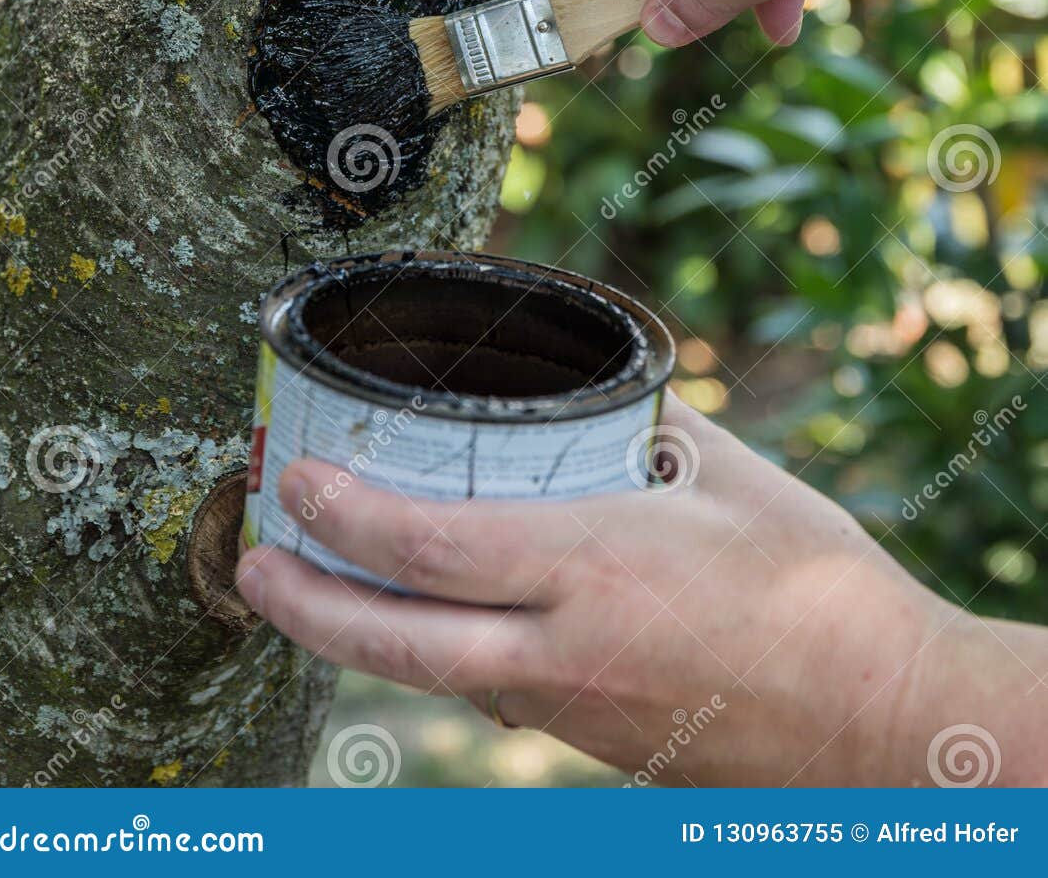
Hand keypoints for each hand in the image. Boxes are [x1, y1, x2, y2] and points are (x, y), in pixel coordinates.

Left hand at [237, 396, 959, 785]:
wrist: (879, 720)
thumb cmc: (814, 584)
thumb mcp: (725, 473)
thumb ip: (638, 425)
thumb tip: (587, 383)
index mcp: (590, 570)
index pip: (425, 546)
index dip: (340, 516)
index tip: (295, 479)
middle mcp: (561, 653)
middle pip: (391, 643)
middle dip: (302, 604)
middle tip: (252, 562)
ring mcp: (571, 713)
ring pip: (435, 676)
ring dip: (362, 632)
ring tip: (322, 584)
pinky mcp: (593, 746)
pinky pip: (494, 697)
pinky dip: (442, 657)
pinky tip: (441, 623)